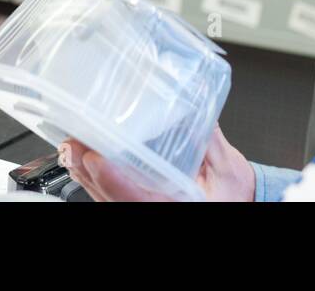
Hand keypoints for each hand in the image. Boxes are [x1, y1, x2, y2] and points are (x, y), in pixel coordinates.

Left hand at [59, 124, 254, 201]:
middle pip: (111, 197)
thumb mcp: (227, 167)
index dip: (114, 180)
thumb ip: (210, 139)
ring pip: (105, 199)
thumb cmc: (233, 193)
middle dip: (89, 171)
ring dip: (86, 175)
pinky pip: (109, 197)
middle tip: (75, 143)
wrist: (241, 204)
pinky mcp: (140, 204)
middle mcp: (156, 208)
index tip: (97, 159)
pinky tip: (83, 161)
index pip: (137, 198)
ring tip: (73, 147)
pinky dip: (93, 180)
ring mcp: (146, 208)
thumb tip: (196, 106)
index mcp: (177, 204)